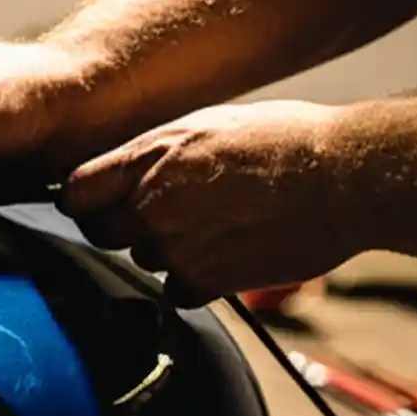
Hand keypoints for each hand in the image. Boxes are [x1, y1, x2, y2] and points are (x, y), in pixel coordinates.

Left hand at [59, 101, 351, 307]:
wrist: (341, 177)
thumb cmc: (284, 140)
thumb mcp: (205, 124)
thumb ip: (157, 153)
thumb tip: (128, 171)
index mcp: (148, 156)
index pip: (75, 192)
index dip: (84, 200)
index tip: (96, 203)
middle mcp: (151, 204)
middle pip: (101, 232)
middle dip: (122, 227)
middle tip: (162, 215)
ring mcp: (175, 246)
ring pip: (143, 259)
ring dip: (167, 250)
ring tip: (215, 224)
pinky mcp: (204, 282)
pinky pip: (176, 291)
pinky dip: (195, 281)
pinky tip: (227, 253)